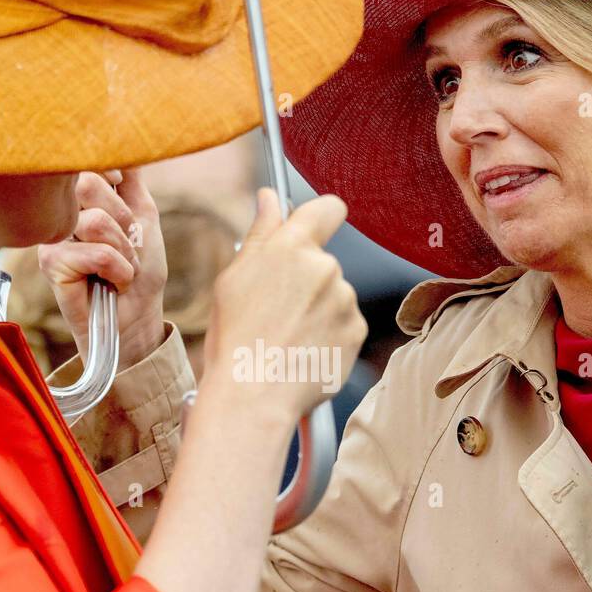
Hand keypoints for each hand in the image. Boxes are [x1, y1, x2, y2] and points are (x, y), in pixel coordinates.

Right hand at [38, 169, 167, 369]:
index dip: (113, 176)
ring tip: (120, 266)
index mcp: (78, 195)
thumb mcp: (144, 214)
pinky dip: (117, 269)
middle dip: (122, 217)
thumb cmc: (139, 268)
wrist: (136, 316)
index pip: (88, 161)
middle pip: (88, 182)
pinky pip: (95, 253)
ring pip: (95, 220)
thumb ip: (131, 178)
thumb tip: (121, 139)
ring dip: (123, 249)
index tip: (124, 198)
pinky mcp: (50, 264)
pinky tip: (112, 282)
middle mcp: (60, 210)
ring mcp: (52, 236)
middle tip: (126, 242)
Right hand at [201, 187, 366, 424]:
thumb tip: (270, 197)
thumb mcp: (234, 278)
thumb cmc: (236, 336)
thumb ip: (261, 233)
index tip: (313, 229)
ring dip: (317, 310)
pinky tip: (303, 352)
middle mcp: (326, 268)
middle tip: (275, 310)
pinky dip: (329, 336)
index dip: (321, 216)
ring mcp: (345, 301)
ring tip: (286, 338)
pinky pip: (345, 324)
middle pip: (323, 262)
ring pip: (334, 296)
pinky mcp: (357, 331)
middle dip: (305, 279)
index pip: (327, 208)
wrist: (253, 394)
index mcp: (292, 247)